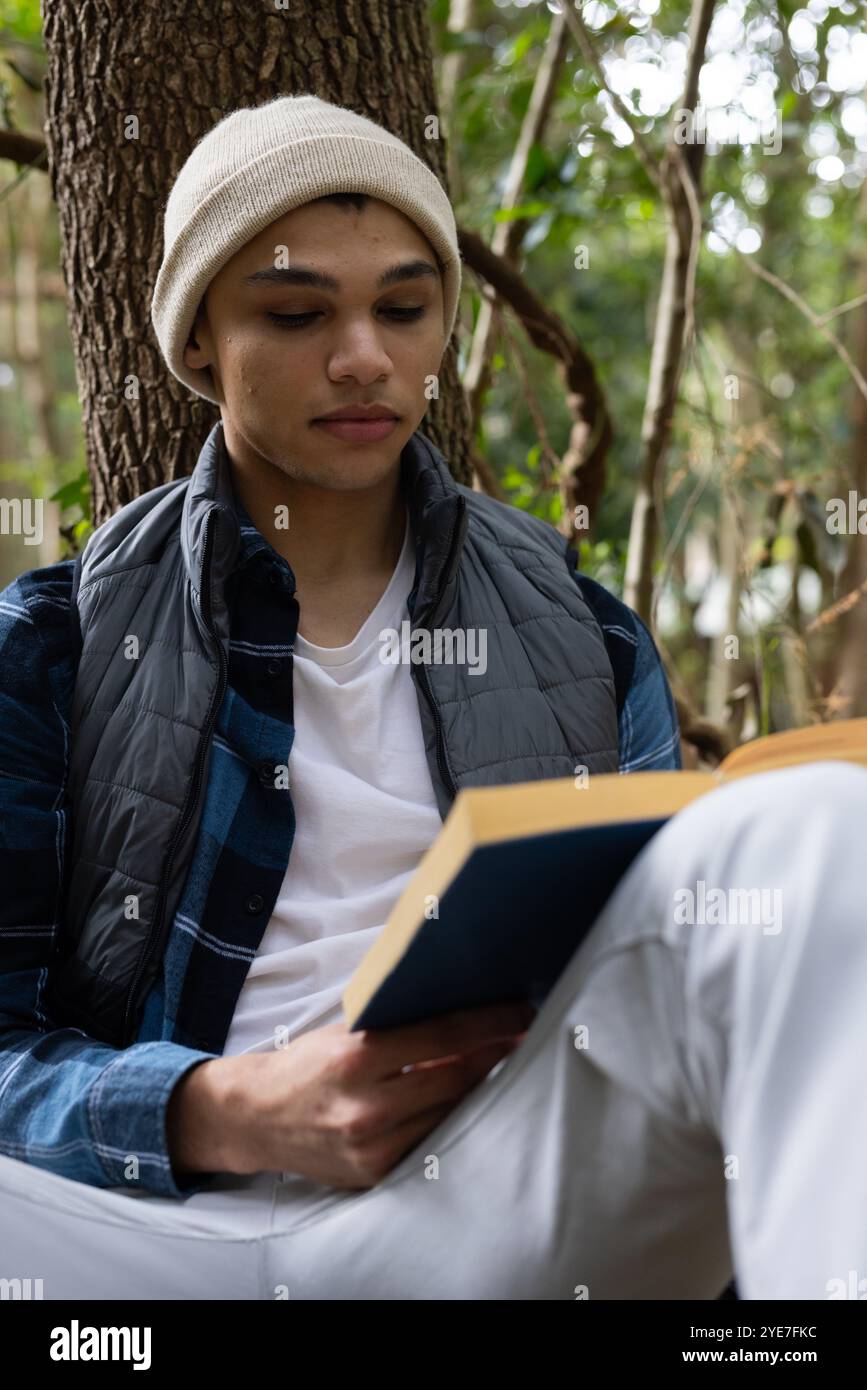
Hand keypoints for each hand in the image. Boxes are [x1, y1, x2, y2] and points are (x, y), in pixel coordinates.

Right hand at [167, 1000, 534, 1188]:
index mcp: (356, 1059)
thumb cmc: (307, 1064)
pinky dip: (449, 1117)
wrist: (258, 1117)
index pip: (442, 1037)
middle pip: (456, 1079)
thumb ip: (397, 1029)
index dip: (489, 1023)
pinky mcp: (375, 1173)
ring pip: (449, 1114)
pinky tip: (464, 1098)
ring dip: (478, 1088)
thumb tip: (461, 1013)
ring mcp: (372, 1146)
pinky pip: (430, 1141)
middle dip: (494, 1054)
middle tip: (520, 1034)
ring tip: (500, 1062)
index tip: (521, 1012)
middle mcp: (366, 1107)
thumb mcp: (346, 1033)